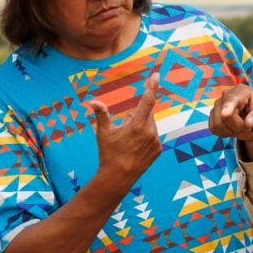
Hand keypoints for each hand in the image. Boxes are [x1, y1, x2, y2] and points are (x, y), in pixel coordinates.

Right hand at [89, 73, 161, 188]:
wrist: (119, 177)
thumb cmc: (108, 153)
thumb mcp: (103, 133)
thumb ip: (101, 115)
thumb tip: (93, 102)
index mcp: (137, 125)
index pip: (148, 100)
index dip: (152, 86)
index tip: (156, 75)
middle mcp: (150, 131)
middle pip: (146, 113)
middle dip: (136, 116)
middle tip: (125, 129)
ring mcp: (156, 141)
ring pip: (150, 124)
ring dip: (141, 126)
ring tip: (129, 142)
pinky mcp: (159, 149)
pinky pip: (153, 135)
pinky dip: (145, 136)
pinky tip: (135, 148)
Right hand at [209, 85, 252, 159]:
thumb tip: (248, 122)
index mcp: (242, 91)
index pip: (232, 99)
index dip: (228, 107)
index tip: (226, 114)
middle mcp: (226, 95)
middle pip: (225, 117)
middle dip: (238, 127)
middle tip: (248, 126)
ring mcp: (217, 105)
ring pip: (218, 125)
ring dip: (231, 131)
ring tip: (241, 127)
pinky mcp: (213, 115)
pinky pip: (214, 129)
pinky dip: (224, 133)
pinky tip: (232, 129)